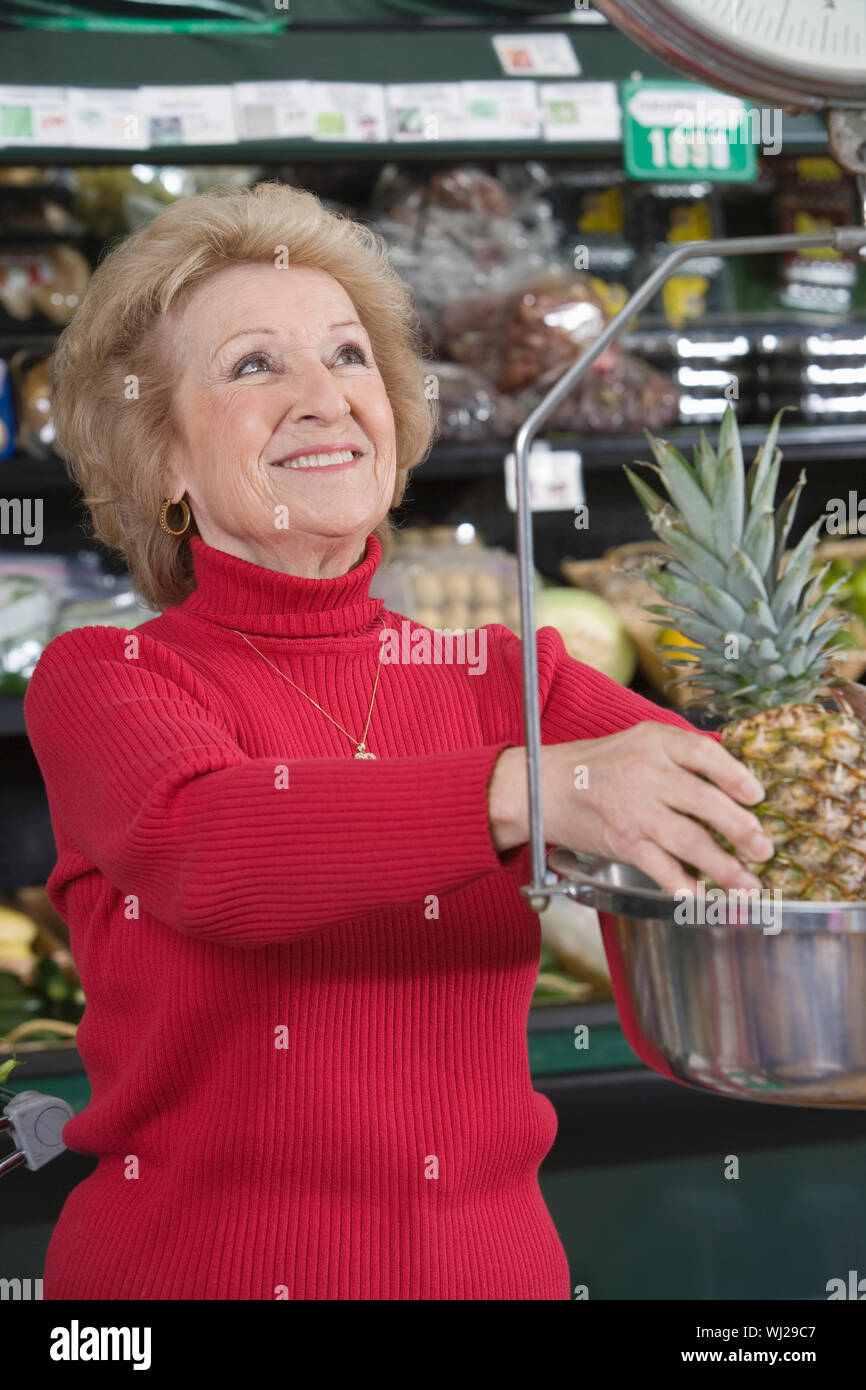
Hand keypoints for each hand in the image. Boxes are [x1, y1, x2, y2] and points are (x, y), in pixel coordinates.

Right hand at [489, 722, 773, 894]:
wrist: (540, 787)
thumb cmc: (594, 766)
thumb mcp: (637, 742)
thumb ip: (679, 755)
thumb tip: (731, 782)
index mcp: (654, 741)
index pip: (706, 754)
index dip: (737, 777)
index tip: (757, 797)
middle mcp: (646, 773)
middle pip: (707, 802)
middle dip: (742, 829)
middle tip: (764, 849)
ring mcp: (634, 810)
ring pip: (690, 840)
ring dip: (724, 866)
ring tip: (747, 883)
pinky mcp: (622, 841)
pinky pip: (660, 867)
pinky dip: (683, 884)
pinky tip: (700, 896)